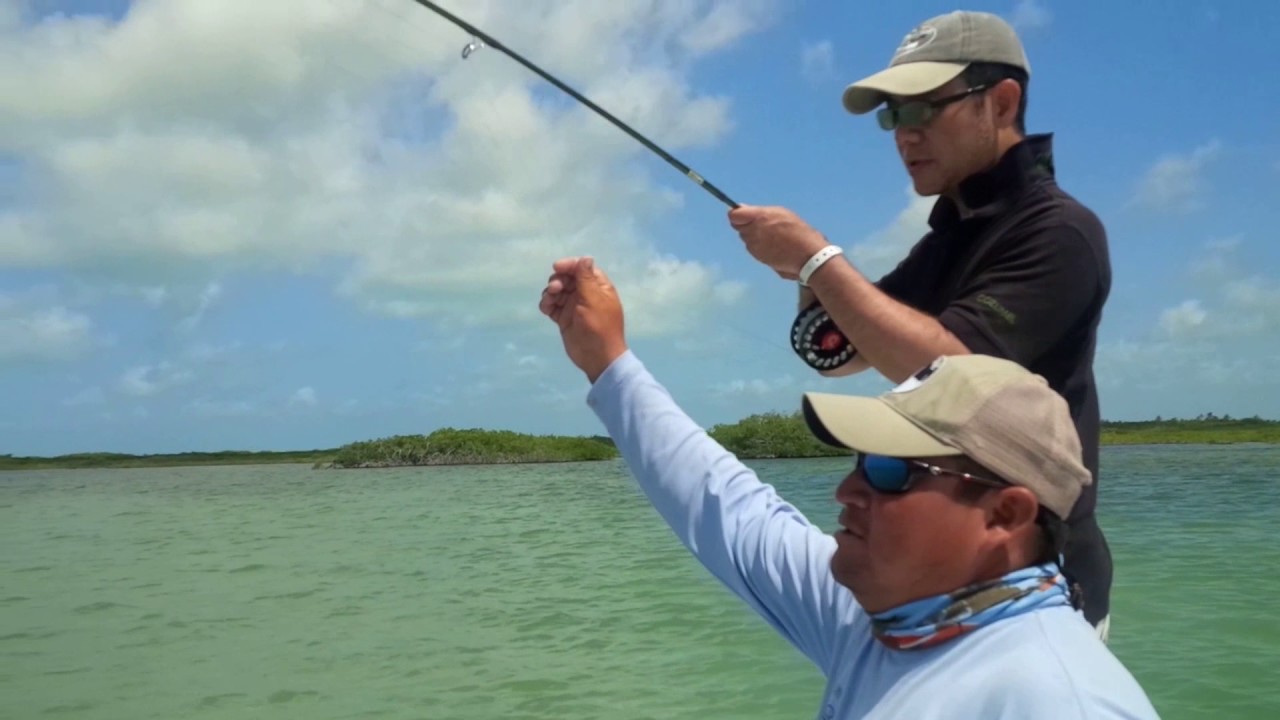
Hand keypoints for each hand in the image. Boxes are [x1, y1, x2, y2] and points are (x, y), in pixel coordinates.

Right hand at [539, 256, 627, 382]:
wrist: (597, 357)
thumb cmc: (599, 327)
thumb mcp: (593, 300)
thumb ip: (586, 278)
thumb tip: (586, 257)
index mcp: (598, 287)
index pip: (582, 268)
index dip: (569, 265)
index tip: (557, 267)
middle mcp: (586, 294)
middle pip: (567, 278)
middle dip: (558, 280)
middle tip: (556, 289)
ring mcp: (574, 306)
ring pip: (557, 291)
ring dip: (550, 292)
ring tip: (550, 301)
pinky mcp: (564, 318)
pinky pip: (551, 306)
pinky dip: (547, 304)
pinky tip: (546, 308)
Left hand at [728, 204, 831, 279]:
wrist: (808, 256)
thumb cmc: (798, 231)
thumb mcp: (781, 213)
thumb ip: (759, 212)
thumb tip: (741, 209)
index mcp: (758, 217)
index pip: (733, 216)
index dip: (737, 215)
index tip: (744, 215)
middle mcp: (753, 233)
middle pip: (739, 228)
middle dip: (747, 226)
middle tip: (764, 226)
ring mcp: (754, 247)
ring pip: (746, 239)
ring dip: (754, 237)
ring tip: (773, 237)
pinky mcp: (758, 258)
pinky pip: (754, 249)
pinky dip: (760, 247)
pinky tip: (775, 247)